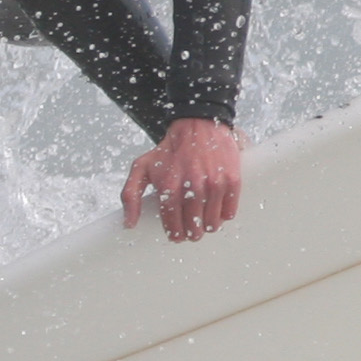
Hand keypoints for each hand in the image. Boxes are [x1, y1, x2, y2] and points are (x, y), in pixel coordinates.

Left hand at [121, 118, 242, 242]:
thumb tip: (128, 224)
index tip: (177, 235)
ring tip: (204, 219)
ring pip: (212, 224)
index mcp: (169, 188)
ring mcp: (214, 184)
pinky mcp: (231, 180)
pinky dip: (224, 214)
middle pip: (195, 229)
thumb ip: (130, 195)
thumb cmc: (168, 150)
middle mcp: (192, 188)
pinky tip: (217, 208)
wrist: (197, 124)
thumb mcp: (141, 168)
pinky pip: (229, 212)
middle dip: (192, 233)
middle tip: (192, 228)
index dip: (176, 235)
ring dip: (208, 225)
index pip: (174, 226)